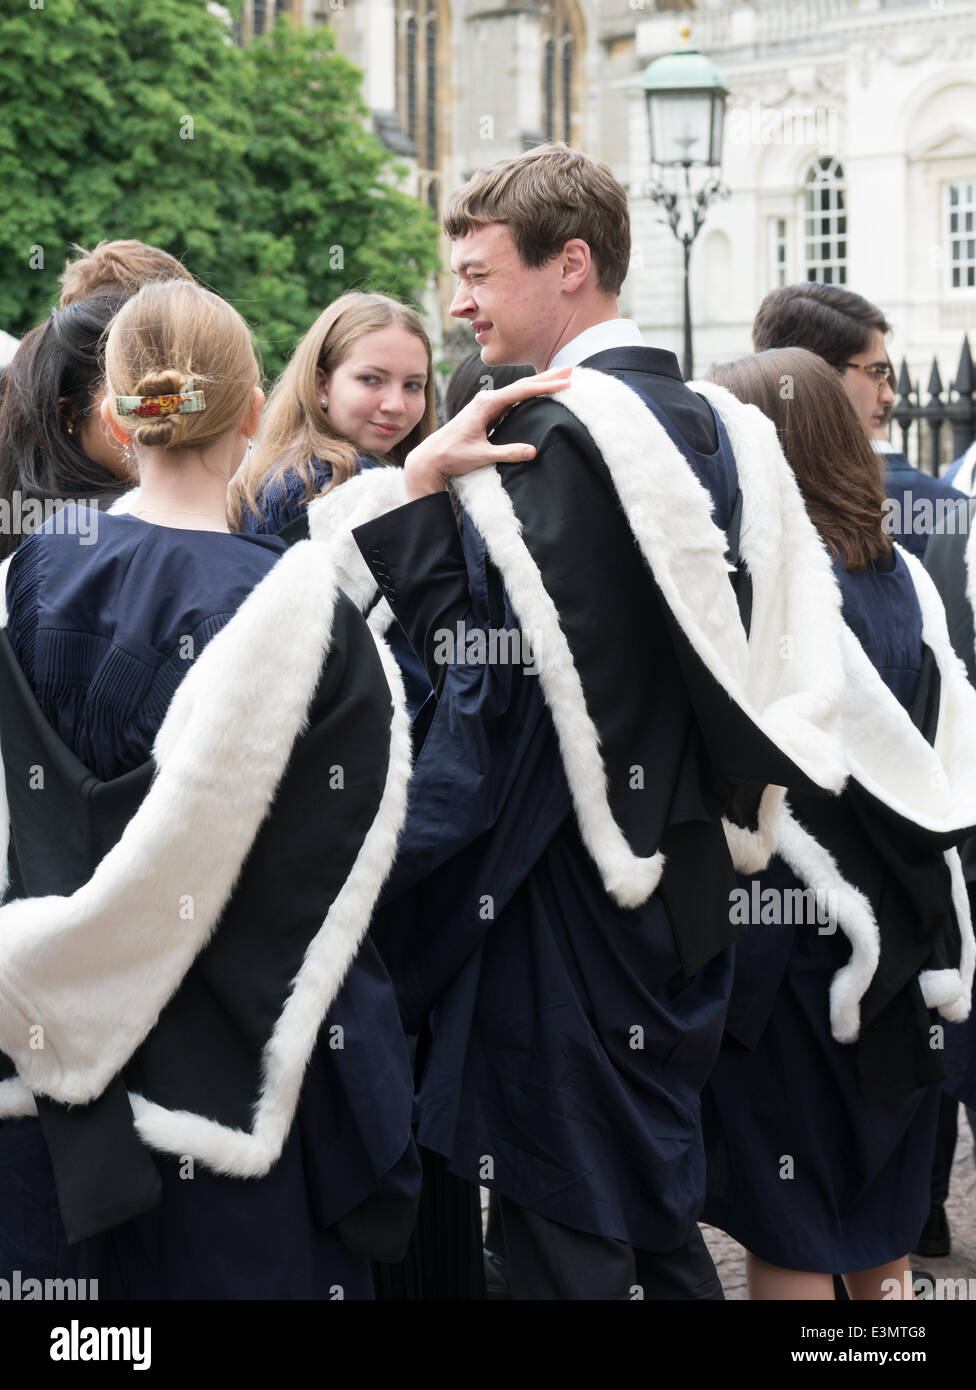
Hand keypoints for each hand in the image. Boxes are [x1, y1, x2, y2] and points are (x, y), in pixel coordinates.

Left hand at [404, 366, 573, 499]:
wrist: (431, 457)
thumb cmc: (452, 455)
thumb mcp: (481, 456)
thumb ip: (507, 453)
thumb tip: (533, 451)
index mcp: (486, 404)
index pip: (521, 392)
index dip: (545, 387)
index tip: (565, 383)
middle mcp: (486, 399)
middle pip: (522, 385)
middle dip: (547, 377)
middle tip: (570, 369)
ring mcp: (486, 404)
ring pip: (518, 390)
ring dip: (539, 384)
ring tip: (560, 377)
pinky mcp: (487, 412)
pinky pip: (512, 400)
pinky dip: (528, 394)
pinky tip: (538, 393)